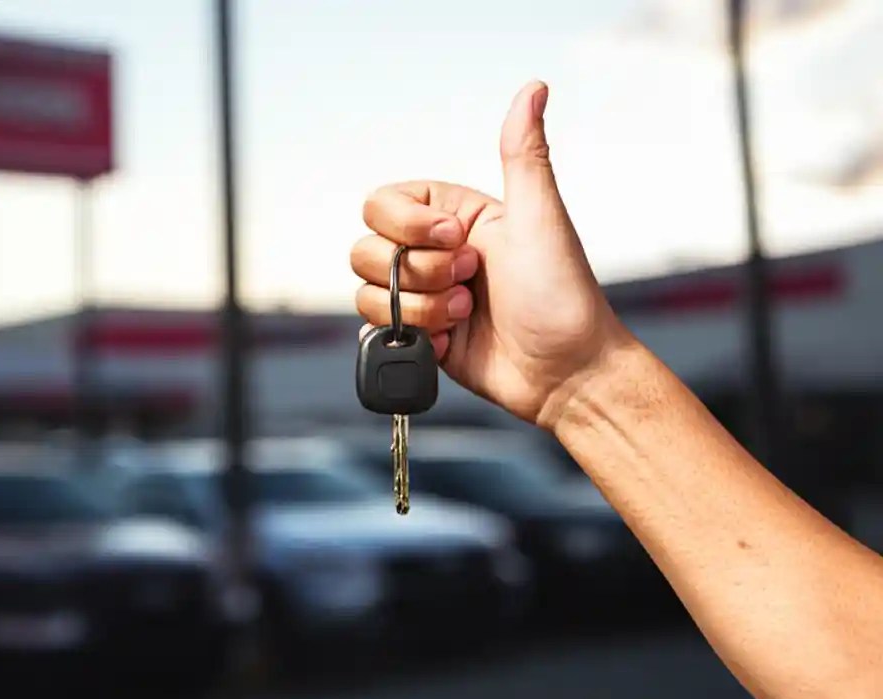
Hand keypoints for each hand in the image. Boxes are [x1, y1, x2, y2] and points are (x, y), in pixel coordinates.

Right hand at [351, 81, 635, 427]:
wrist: (567, 372)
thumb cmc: (563, 296)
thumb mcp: (540, 217)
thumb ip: (523, 153)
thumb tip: (533, 89)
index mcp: (456, 217)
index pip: (384, 203)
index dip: (408, 225)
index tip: (457, 239)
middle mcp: (434, 254)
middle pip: (368, 250)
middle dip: (419, 273)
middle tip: (472, 283)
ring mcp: (424, 297)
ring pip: (369, 293)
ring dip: (421, 309)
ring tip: (466, 315)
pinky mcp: (420, 337)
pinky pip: (380, 332)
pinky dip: (413, 339)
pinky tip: (451, 340)